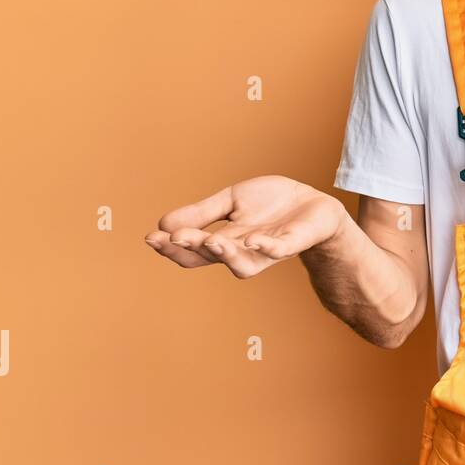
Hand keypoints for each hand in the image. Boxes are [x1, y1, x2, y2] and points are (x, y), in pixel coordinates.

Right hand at [145, 174, 350, 278]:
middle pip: (211, 258)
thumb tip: (163, 224)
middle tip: (171, 239)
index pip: (193, 250)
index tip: (151, 237)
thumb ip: (202, 213)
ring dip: (224, 253)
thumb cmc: (272, 204)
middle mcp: (243, 251)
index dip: (172, 246)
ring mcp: (267, 250)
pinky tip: (252, 239)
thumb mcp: (231, 201)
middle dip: (190, 249)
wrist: (313, 203)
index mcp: (225, 240)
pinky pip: (277, 250)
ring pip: (241, 263)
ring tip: (208, 241)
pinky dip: (265, 247)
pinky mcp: (292, 243)